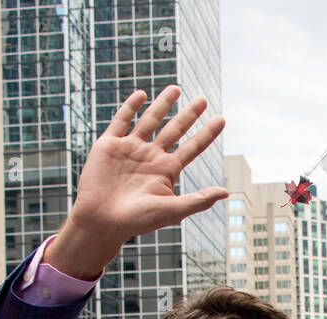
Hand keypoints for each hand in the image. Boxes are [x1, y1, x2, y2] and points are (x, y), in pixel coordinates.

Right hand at [47, 87, 226, 279]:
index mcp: (166, 171)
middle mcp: (150, 158)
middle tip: (203, 99)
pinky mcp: (109, 145)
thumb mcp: (171, 210)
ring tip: (176, 89)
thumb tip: (225, 192)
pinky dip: (130, 107)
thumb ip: (198, 200)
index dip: (207, 134)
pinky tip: (142, 94)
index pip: (192, 148)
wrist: (101, 220)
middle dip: (189, 115)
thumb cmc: (136, 221)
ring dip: (163, 104)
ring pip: (150, 120)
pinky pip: (121, 121)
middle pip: (174, 130)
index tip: (221, 119)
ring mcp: (130, 149)